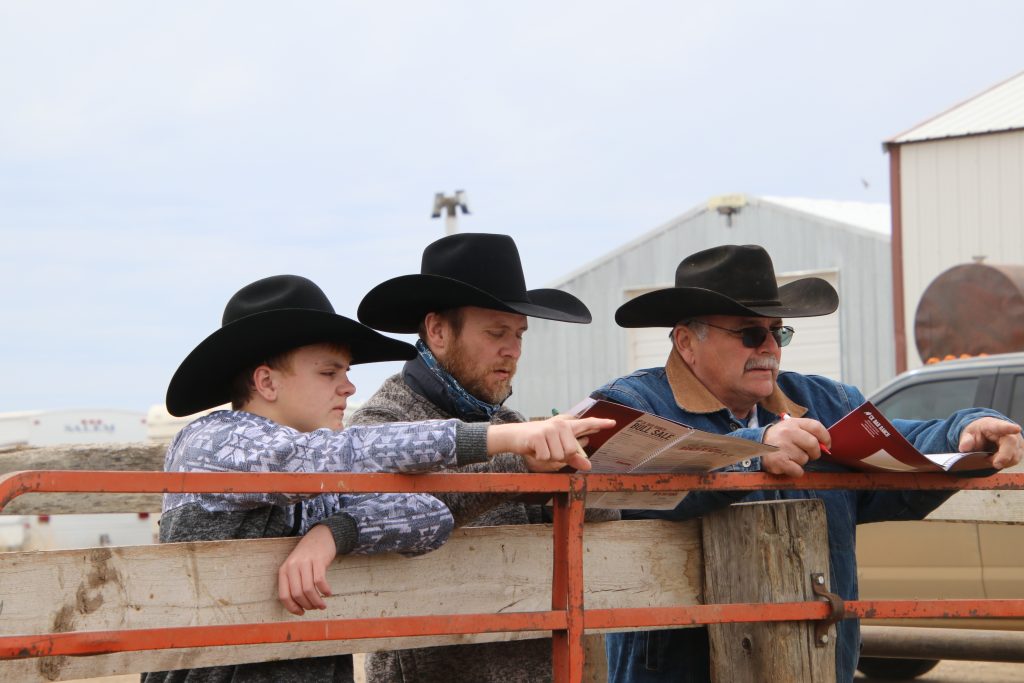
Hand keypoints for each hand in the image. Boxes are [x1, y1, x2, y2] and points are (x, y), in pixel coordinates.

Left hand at [278, 524, 335, 615]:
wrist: (320, 535)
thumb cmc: (307, 556)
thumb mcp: (294, 567)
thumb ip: (293, 583)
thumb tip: (298, 606)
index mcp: (284, 570)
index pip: (284, 595)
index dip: (292, 607)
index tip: (301, 613)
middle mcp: (292, 566)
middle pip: (297, 594)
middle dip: (307, 605)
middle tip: (314, 608)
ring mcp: (305, 562)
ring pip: (308, 589)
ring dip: (316, 601)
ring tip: (322, 605)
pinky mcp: (318, 560)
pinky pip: (320, 580)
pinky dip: (325, 590)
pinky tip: (328, 593)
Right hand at [487, 417, 614, 471]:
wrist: (515, 436)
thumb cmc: (538, 441)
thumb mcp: (556, 448)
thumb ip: (573, 456)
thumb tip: (588, 466)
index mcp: (566, 426)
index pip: (586, 424)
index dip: (600, 424)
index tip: (613, 422)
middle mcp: (560, 425)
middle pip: (570, 451)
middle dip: (559, 455)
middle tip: (549, 448)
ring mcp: (549, 429)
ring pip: (558, 456)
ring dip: (548, 457)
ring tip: (541, 448)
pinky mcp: (538, 436)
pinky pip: (546, 457)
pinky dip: (540, 457)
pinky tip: (535, 449)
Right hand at [762, 417, 829, 476]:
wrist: (755, 446)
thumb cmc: (779, 439)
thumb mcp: (791, 429)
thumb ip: (808, 433)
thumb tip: (825, 447)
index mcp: (793, 423)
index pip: (816, 427)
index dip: (825, 438)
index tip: (826, 445)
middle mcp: (788, 432)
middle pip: (813, 445)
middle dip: (814, 453)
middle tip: (808, 454)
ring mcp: (783, 447)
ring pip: (805, 459)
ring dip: (800, 461)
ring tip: (789, 457)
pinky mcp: (779, 461)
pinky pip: (798, 470)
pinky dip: (795, 471)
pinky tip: (787, 465)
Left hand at [959, 418, 1023, 469]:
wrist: (987, 433)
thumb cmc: (978, 433)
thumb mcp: (968, 434)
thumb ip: (965, 441)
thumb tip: (964, 448)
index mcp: (993, 425)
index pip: (1001, 426)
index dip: (1009, 428)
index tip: (1016, 429)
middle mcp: (1009, 431)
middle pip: (1011, 445)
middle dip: (1003, 457)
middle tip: (995, 464)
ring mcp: (1017, 441)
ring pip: (1014, 455)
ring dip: (1002, 461)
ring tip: (990, 458)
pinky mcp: (1019, 449)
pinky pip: (1014, 460)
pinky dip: (1005, 463)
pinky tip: (996, 459)